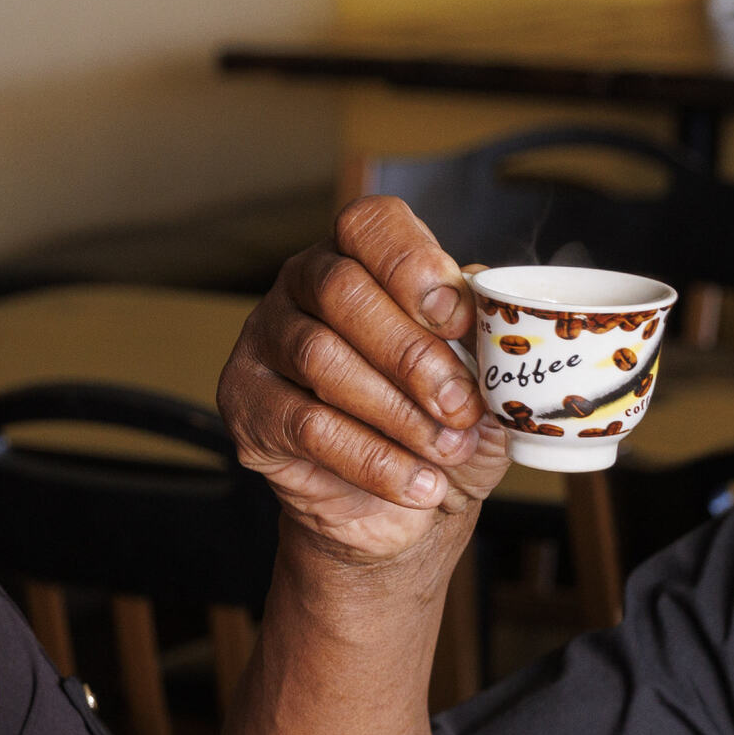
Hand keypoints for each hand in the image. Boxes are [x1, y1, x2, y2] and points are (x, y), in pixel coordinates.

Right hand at [219, 196, 507, 577]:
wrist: (396, 509)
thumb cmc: (438, 423)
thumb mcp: (480, 377)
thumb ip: (484, 334)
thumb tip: (488, 304)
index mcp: (361, 255)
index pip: (370, 225)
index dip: (414, 265)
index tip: (460, 320)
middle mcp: (303, 283)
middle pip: (341, 290)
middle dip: (411, 353)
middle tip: (461, 406)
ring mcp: (265, 339)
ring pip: (320, 358)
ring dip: (396, 412)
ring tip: (448, 450)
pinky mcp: (246, 403)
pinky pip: (306, 426)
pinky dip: (372, 460)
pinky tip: (418, 483)